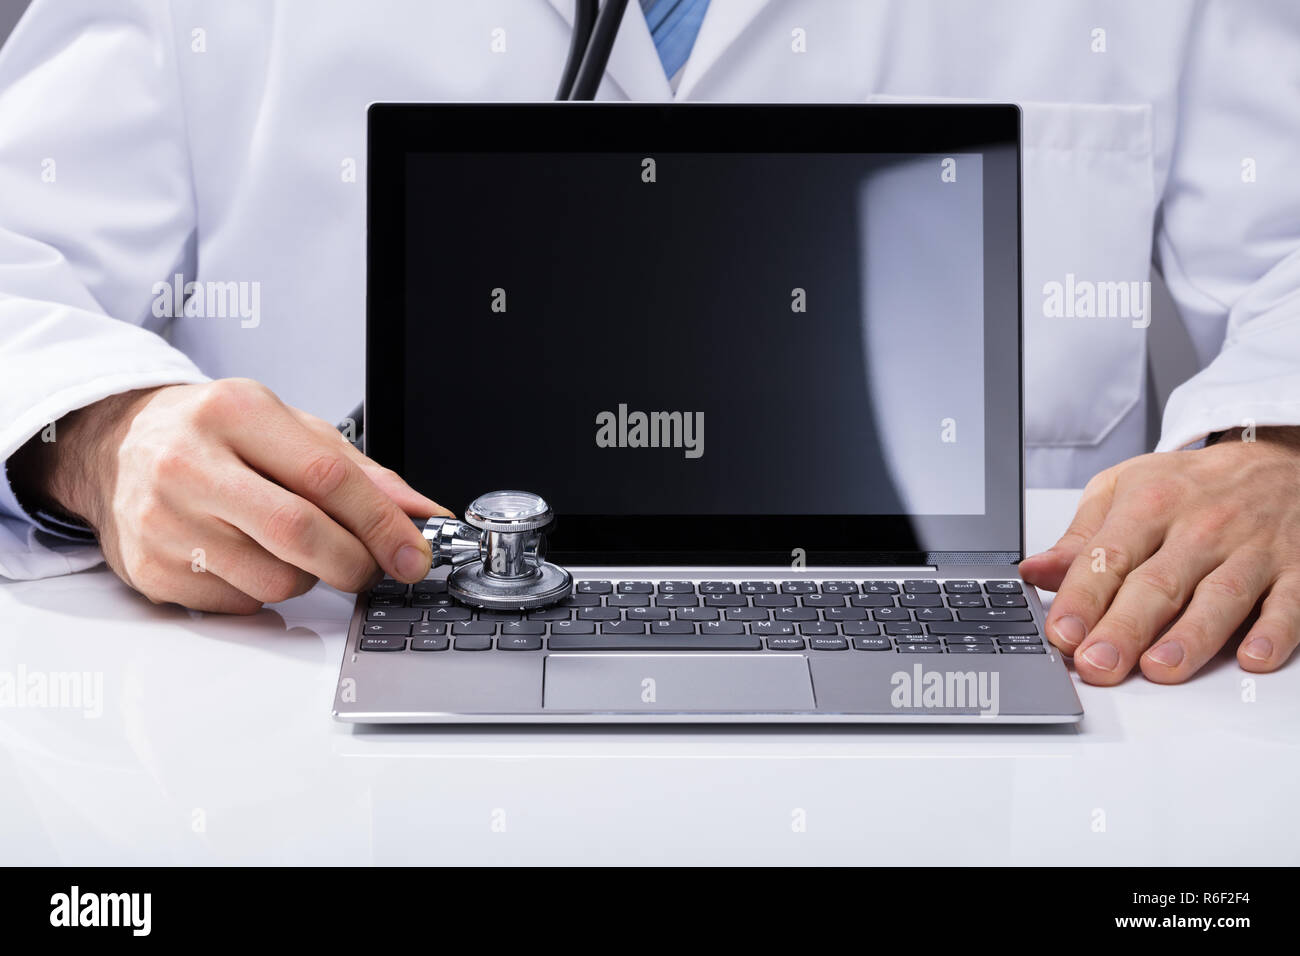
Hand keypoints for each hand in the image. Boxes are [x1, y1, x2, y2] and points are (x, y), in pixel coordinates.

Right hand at [11, 378, 451, 612]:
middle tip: (373, 569)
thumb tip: (423, 516)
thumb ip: (362, 473)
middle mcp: (191, 462)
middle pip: (300, 533)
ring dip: (307, 577)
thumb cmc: (215, 435)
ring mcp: (164, 520)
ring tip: (291, 547)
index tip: (415, 553)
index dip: (383, 523)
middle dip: (355, 563)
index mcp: (236, 412)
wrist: (118, 446)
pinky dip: (262, 591)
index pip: (328, 476)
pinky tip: (246, 556)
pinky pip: (240, 603)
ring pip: (274, 580)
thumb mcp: (290, 430)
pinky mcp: (151, 570)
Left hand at [1020, 427, 1299, 683]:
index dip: (1082, 598)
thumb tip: (1035, 572)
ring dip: (1190, 637)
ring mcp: (1251, 550)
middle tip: (1098, 665)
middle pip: (1158, 583)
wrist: (1276, 460)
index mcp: (1149, 505)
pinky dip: (1273, 631)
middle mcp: (1200, 528)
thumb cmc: (1190, 485)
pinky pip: (1288, 603)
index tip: (1061, 634)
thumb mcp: (1124, 489)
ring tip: (1159, 668)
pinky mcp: (1296, 570)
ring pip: (1220, 596)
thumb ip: (1081, 537)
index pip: (1108, 557)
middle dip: (1125, 628)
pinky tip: (1252, 658)